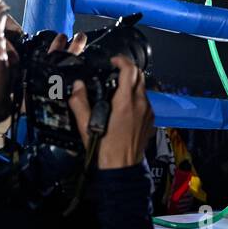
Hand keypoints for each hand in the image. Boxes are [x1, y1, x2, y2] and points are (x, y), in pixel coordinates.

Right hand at [59, 37, 154, 169]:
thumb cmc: (105, 148)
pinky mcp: (150, 119)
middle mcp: (140, 104)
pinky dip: (137, 96)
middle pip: (139, 75)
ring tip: (118, 89)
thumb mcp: (86, 125)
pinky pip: (145, 101)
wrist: (122, 167)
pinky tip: (125, 106)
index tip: (113, 61)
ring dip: (133, 83)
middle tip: (115, 71)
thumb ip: (80, 103)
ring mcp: (147, 112)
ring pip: (143, 88)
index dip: (122, 60)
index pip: (130, 70)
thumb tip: (77, 86)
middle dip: (128, 69)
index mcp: (126, 102)